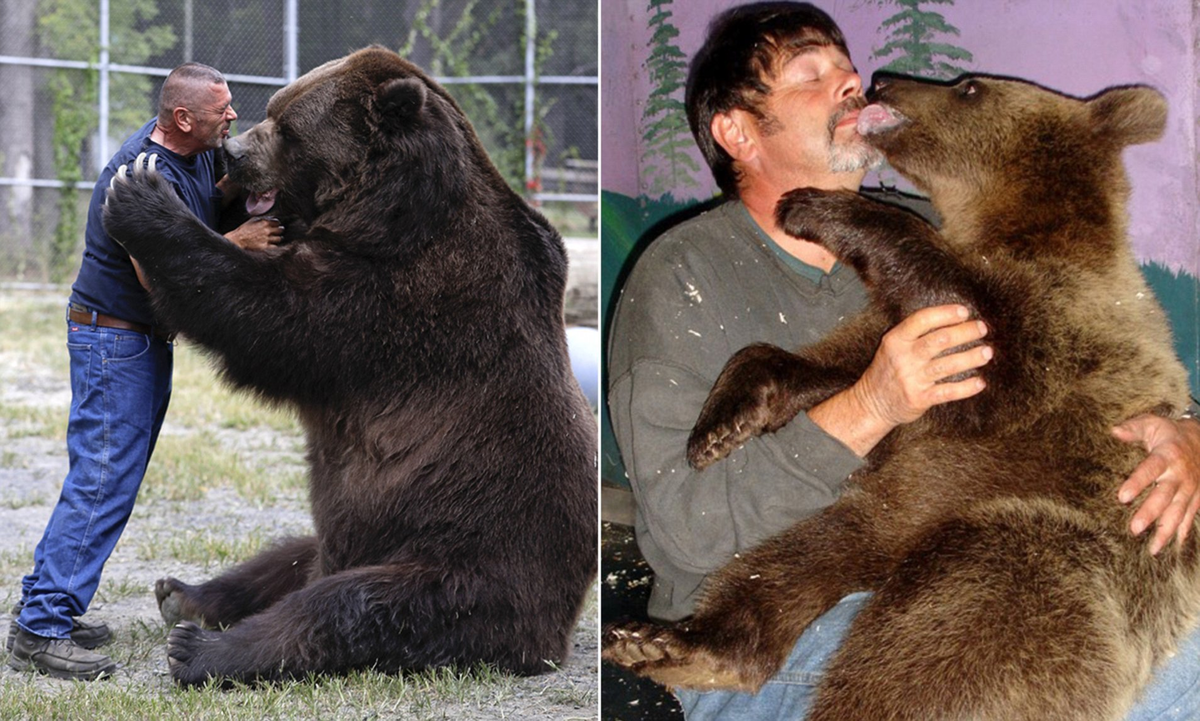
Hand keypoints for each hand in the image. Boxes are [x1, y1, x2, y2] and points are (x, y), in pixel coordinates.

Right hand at [225, 216, 283, 250]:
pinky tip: (272, 245)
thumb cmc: (244, 230)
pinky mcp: (265, 247)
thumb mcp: (252, 220)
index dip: (277, 224)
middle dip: (279, 230)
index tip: (276, 225)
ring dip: (278, 238)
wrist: (237, 240)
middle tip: (278, 232)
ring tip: (276, 238)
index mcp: (264, 222)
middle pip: (280, 230)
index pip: (277, 222)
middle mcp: (267, 230)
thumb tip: (271, 218)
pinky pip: (275, 246)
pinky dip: (274, 245)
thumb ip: (263, 219)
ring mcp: (267, 239)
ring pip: (279, 238)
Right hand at [852, 305, 991, 425]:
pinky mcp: (919, 398)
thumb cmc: (887, 371)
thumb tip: (951, 322)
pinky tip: (980, 382)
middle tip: (981, 329)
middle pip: (940, 340)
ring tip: (986, 352)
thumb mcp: (892, 347)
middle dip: (965, 332)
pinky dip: (966, 387)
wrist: (871, 403)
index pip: (922, 320)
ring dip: (971, 357)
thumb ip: (914, 335)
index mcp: (895, 340)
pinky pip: (947, 392)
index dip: (945, 314)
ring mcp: (912, 379)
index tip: (964, 312)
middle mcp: (903, 357)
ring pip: (947, 365)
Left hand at [1115, 414, 1199, 554]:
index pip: (1149, 470)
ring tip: (1153, 548)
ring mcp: (1191, 488)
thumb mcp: (1153, 424)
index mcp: (1166, 456)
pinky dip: (1184, 530)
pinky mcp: (1198, 496)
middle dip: (1150, 513)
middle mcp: (1180, 474)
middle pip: (1164, 496)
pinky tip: (1175, 545)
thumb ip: (1133, 428)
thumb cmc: (1170, 433)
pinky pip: (1191, 515)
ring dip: (1166, 530)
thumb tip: (1113, 431)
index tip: (1122, 497)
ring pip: (1179, 512)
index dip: (1137, 483)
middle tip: (1134, 529)